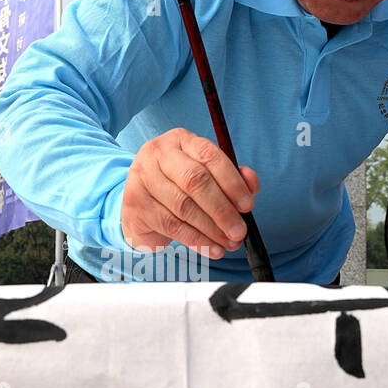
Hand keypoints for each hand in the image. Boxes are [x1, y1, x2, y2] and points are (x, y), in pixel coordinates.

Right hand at [121, 127, 259, 256]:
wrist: (141, 202)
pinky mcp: (136, 203)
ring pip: (184, 206)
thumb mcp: (205, 175)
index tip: (248, 205)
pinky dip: (197, 240)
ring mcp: (143, 177)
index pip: (209, 155)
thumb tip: (251, 185)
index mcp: (181, 139)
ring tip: (229, 242)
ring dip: (211, 229)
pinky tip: (212, 248)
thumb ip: (231, 178)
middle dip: (222, 209)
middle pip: (195, 181)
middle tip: (239, 230)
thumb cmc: (178, 186)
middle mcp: (158, 153)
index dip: (232, 182)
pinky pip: (172, 225)